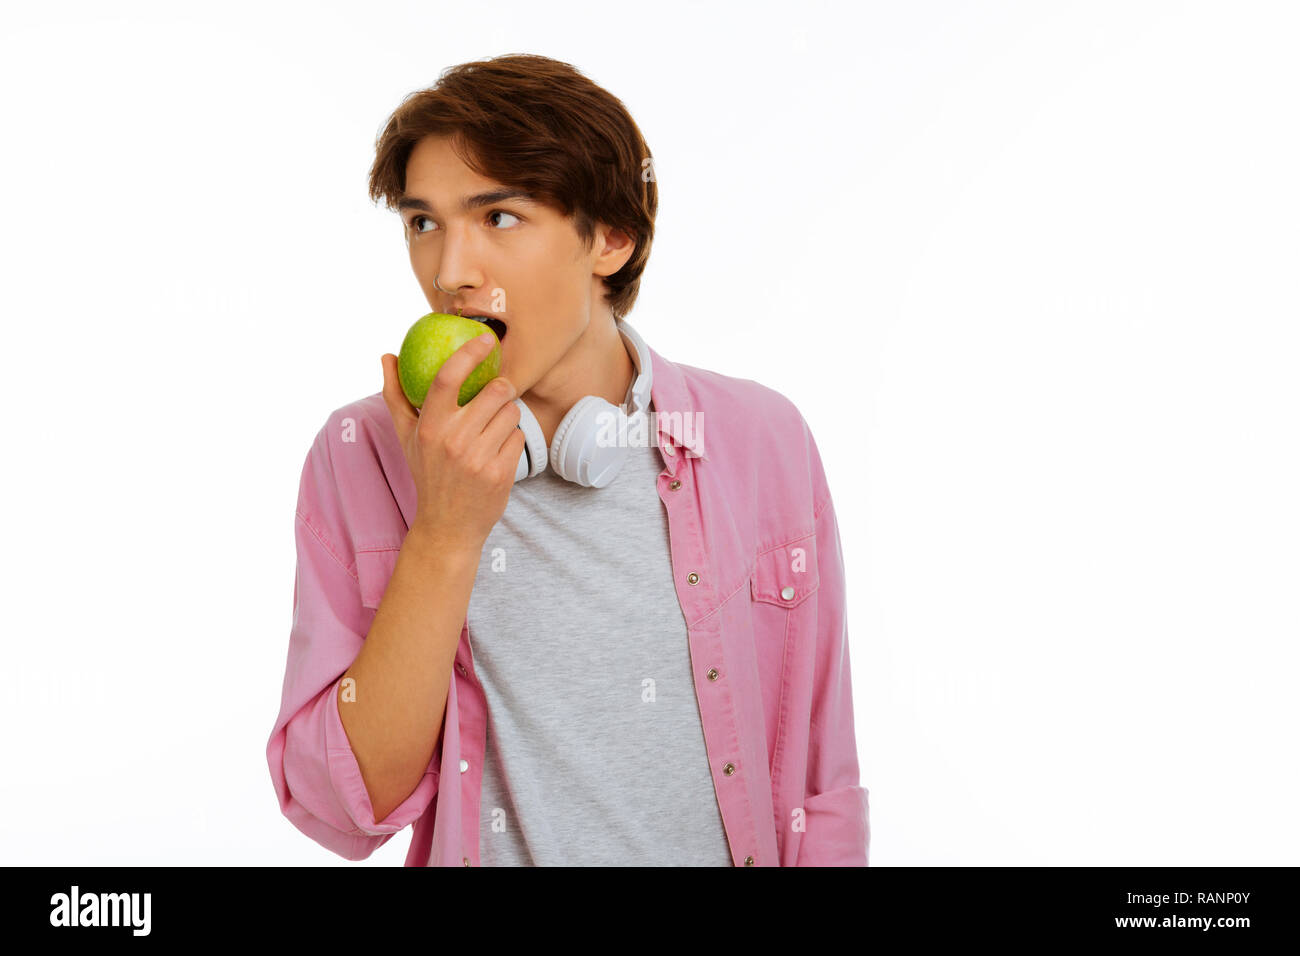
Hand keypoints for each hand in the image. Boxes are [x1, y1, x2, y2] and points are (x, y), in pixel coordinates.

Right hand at [380, 331, 525, 548]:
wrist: (447, 526)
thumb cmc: (427, 473)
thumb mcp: (407, 437)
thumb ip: (396, 395)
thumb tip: (387, 356)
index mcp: (429, 427)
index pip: (447, 378)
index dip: (468, 353)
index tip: (484, 339)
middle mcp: (453, 441)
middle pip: (495, 392)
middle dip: (501, 389)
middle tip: (496, 395)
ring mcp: (478, 458)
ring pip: (511, 413)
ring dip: (508, 415)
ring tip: (493, 428)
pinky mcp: (500, 473)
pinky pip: (518, 437)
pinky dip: (512, 439)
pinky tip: (498, 450)